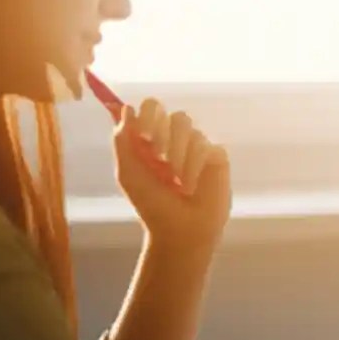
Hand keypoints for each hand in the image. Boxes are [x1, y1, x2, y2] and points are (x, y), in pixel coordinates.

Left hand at [114, 99, 231, 252]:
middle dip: (164, 138)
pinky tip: (193, 186)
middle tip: (160, 162)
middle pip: (174, 115)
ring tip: (178, 181)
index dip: (149, 115)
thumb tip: (127, 107)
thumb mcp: (127, 173)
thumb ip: (122, 139)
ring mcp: (198, 149)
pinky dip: (196, 166)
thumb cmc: (152, 206)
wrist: (179, 232)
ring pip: (191, 129)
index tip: (144, 136)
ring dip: (178, 155)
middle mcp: (176, 141)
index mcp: (152, 140)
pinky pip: (208, 147)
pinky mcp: (217, 159)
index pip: (152, 108)